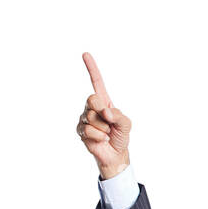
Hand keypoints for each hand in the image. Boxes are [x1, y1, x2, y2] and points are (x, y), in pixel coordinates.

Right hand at [77, 52, 131, 178]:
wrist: (115, 154)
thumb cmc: (121, 136)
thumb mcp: (126, 124)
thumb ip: (119, 115)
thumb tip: (106, 112)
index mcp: (104, 101)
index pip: (97, 82)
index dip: (92, 68)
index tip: (85, 54)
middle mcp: (92, 107)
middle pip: (91, 99)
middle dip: (101, 110)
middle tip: (109, 121)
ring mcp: (85, 118)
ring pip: (91, 117)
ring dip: (103, 128)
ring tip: (107, 133)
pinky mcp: (80, 130)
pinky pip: (88, 130)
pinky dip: (99, 136)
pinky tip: (102, 139)